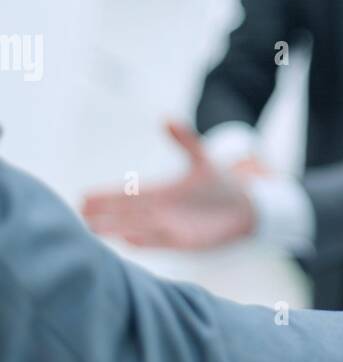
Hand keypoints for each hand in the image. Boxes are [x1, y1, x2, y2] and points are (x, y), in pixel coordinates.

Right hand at [82, 121, 255, 249]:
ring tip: (92, 230)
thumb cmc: (222, 183)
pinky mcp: (185, 241)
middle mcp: (160, 211)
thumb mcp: (202, 159)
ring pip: (135, 228)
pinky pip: (160, 242)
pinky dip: (144, 240)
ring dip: (115, 229)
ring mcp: (170, 227)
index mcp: (160, 192)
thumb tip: (167, 119)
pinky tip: (126, 240)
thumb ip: (184, 140)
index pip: (126, 194)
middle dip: (103, 215)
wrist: (246, 207)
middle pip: (125, 213)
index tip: (84, 197)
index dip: (106, 196)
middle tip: (77, 217)